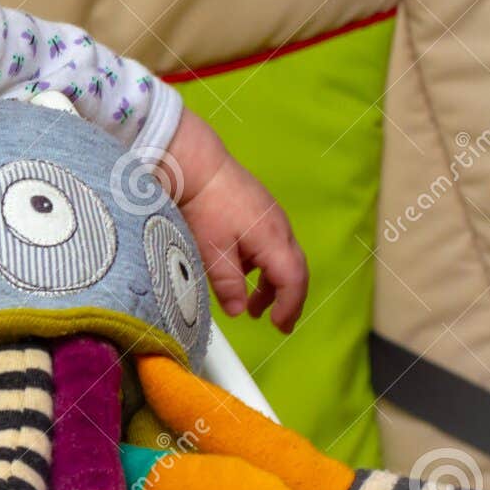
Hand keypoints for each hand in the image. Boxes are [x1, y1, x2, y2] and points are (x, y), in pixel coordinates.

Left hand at [163, 108, 309, 332]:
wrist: (195, 162)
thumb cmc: (204, 204)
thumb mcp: (212, 251)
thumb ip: (228, 284)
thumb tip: (238, 310)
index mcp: (273, 239)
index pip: (294, 281)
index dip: (290, 307)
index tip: (280, 327)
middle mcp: (279, 226)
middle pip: (294, 269)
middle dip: (287, 299)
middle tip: (277, 322)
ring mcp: (270, 214)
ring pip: (281, 256)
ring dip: (271, 282)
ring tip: (252, 304)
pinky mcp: (257, 206)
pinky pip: (269, 242)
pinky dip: (262, 263)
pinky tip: (241, 269)